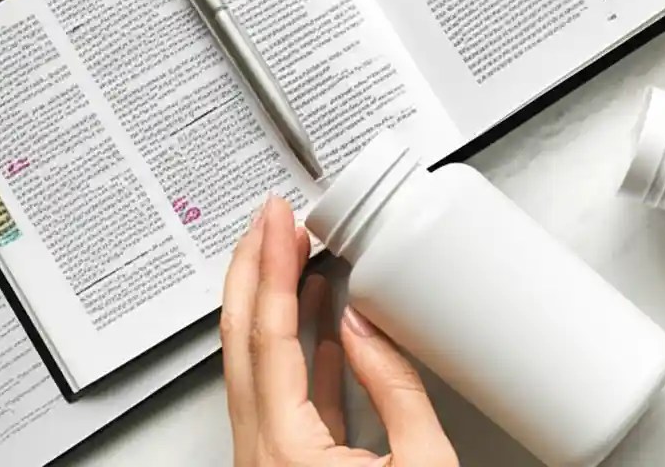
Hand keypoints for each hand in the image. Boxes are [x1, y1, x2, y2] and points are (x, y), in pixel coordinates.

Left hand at [221, 195, 457, 466]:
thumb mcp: (422, 465)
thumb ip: (395, 392)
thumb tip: (367, 329)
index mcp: (287, 451)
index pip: (269, 336)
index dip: (273, 267)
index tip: (277, 222)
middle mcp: (263, 454)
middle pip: (243, 340)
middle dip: (254, 269)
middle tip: (269, 222)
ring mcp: (269, 461)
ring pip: (256, 364)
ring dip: (273, 303)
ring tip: (292, 256)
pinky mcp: (287, 466)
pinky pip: (282, 395)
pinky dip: (297, 350)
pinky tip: (319, 323)